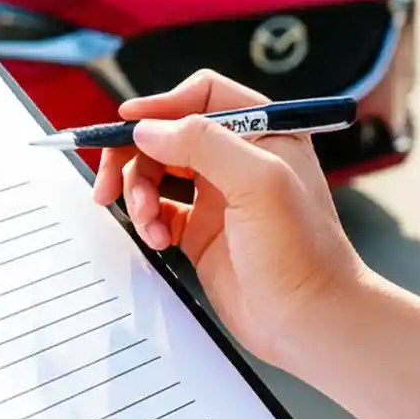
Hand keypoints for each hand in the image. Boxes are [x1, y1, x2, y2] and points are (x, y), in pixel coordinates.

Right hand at [92, 70, 367, 364]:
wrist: (311, 323)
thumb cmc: (303, 254)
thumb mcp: (260, 182)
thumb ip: (203, 143)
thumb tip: (149, 129)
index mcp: (264, 133)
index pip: (202, 95)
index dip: (161, 106)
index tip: (128, 125)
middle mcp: (239, 159)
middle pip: (168, 134)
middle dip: (134, 155)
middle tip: (109, 182)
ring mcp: (219, 196)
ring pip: (156, 172)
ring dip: (139, 193)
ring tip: (148, 223)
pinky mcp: (202, 232)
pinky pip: (158, 211)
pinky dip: (148, 221)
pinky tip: (159, 241)